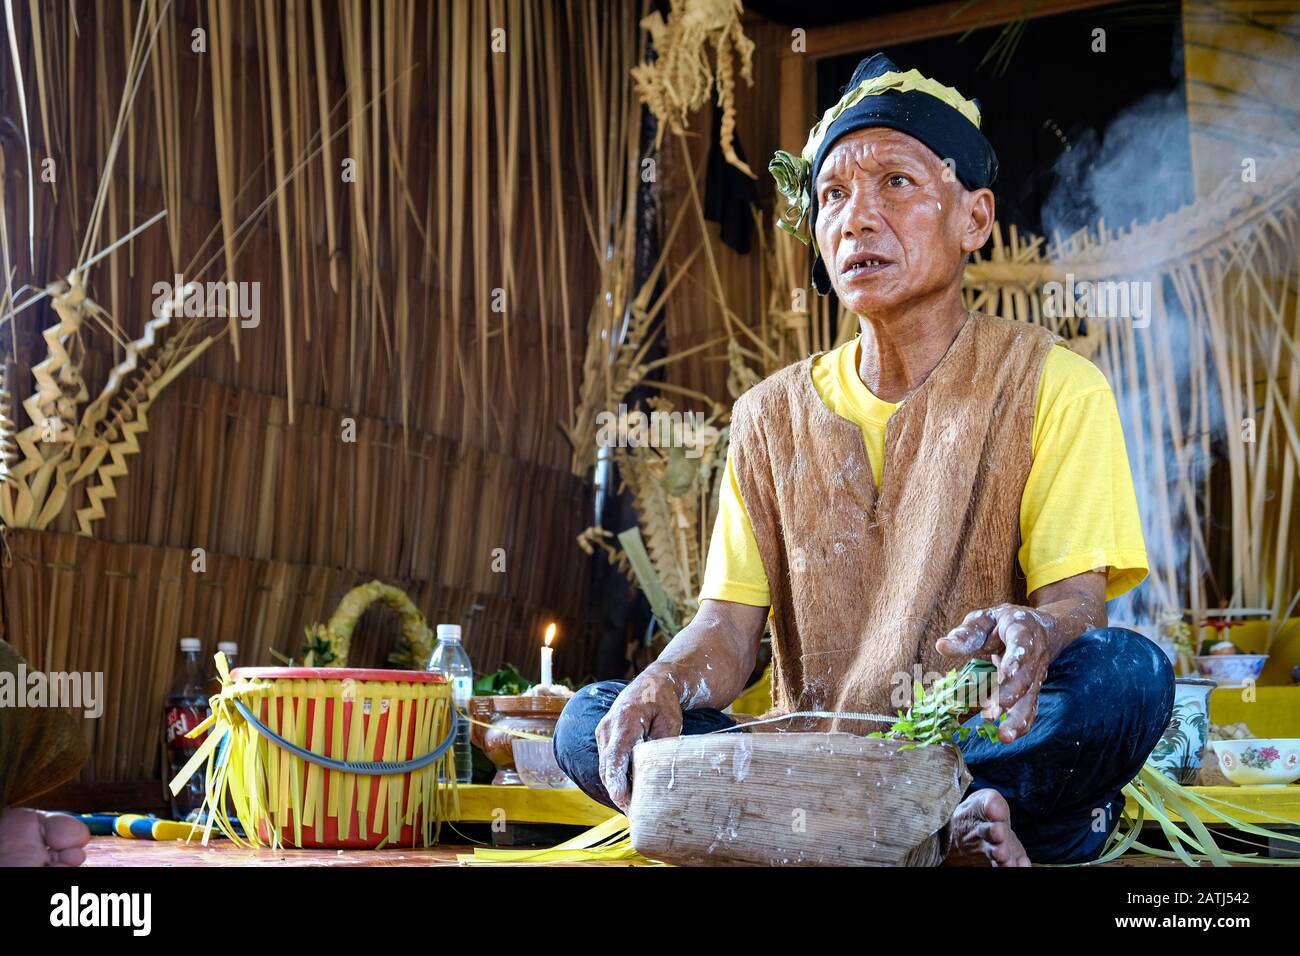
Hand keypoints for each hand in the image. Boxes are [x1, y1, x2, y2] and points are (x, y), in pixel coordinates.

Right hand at [594, 670, 683, 812]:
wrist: (651, 684)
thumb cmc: (663, 702)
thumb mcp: (671, 721)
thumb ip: (662, 744)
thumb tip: (658, 771)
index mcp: (624, 721)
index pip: (615, 758)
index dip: (617, 782)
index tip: (623, 801)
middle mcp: (608, 728)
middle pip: (607, 768)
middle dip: (618, 793)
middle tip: (634, 813)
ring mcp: (603, 732)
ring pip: (605, 768)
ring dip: (617, 787)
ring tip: (633, 807)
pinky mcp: (604, 738)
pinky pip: (607, 762)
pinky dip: (616, 777)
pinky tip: (630, 790)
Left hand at [935, 604, 1055, 742]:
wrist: (1039, 629)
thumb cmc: (1003, 624)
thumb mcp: (984, 621)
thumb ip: (966, 634)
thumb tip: (941, 647)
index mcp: (1022, 632)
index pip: (1022, 645)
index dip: (1016, 659)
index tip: (1008, 672)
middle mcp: (1034, 656)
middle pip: (1026, 678)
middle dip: (1009, 696)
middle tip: (991, 713)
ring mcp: (1036, 676)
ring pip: (1030, 698)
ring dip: (1018, 719)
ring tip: (1004, 736)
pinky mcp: (1031, 690)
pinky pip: (1029, 708)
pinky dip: (1020, 724)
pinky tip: (1006, 736)